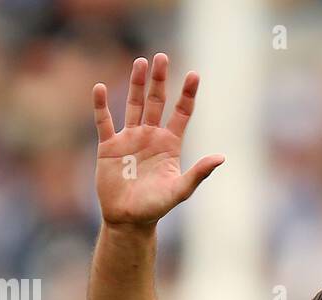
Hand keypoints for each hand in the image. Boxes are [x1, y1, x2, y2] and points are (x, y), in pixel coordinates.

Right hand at [92, 53, 223, 227]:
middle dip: (160, 80)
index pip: (182, 113)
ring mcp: (129, 139)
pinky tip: (100, 88)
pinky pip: (104, 121)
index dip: (188, 94)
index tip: (194, 74)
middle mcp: (150, 136)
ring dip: (136, 84)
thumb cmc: (156, 207)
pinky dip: (101, 106)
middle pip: (157, 102)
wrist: (128, 220)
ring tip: (140, 62)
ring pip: (134, 105)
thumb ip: (199, 173)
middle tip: (161, 57)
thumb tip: (221, 157)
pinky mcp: (108, 146)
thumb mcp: (180, 190)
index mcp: (170, 144)